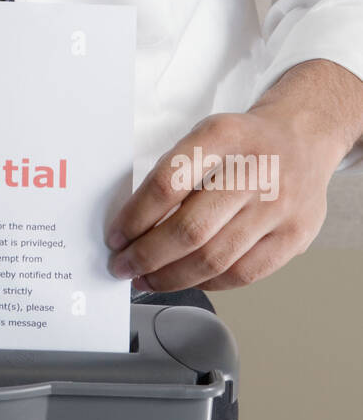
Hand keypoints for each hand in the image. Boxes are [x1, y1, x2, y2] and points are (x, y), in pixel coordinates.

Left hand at [103, 105, 343, 291]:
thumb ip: (173, 174)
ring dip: (172, 277)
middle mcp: (254, 171)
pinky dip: (209, 283)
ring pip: (216, 258)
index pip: (168, 184)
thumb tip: (133, 226)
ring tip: (149, 280)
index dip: (135, 218)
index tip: (116, 237)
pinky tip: (189, 280)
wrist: (302, 139)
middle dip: (147, 256)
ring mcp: (279, 207)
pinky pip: (244, 274)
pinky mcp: (295, 236)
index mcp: (222, 137)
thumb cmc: (244, 143)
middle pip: (191, 229)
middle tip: (124, 267)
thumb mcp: (206, 136)